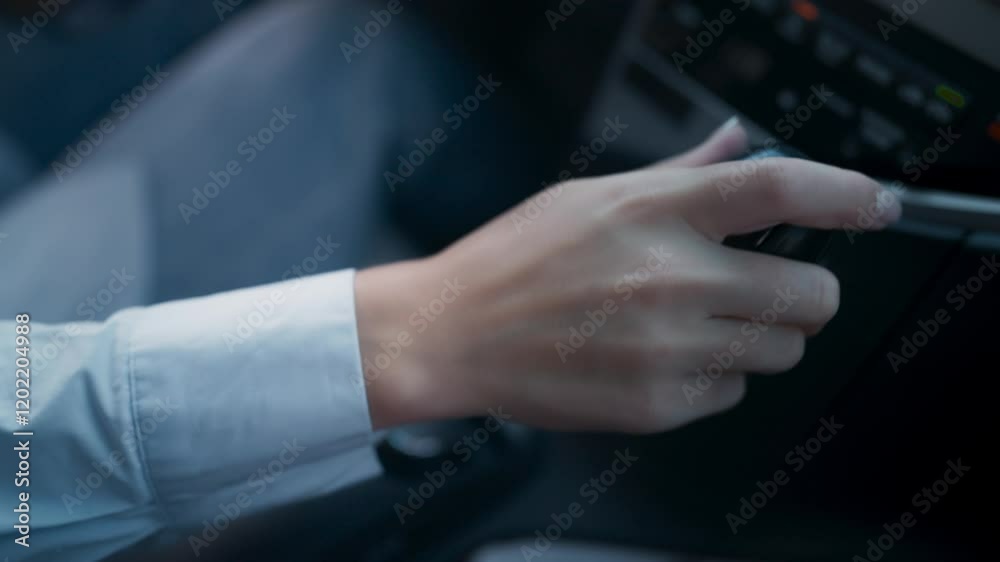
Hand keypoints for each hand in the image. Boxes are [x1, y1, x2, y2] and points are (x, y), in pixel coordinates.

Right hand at [357, 119, 900, 432]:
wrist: (454, 334)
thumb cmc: (516, 259)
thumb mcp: (593, 195)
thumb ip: (680, 174)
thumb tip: (737, 145)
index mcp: (654, 212)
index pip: (778, 190)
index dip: (843, 194)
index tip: (874, 205)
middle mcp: (671, 277)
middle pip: (812, 295)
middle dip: (802, 295)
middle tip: (767, 291)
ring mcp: (668, 347)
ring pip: (781, 351)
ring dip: (757, 338)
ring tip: (695, 326)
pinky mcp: (658, 404)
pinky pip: (731, 394)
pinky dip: (710, 379)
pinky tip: (658, 359)